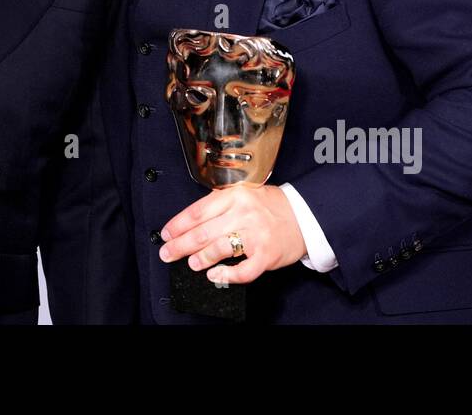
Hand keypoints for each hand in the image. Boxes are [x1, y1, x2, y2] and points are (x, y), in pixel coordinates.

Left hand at [158, 184, 306, 285]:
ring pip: (219, 249)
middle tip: (168, 253)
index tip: (166, 234)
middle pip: (204, 231)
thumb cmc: (270, 206)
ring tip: (191, 264)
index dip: (178, 224)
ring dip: (200, 259)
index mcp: (235, 195)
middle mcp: (244, 213)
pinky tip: (215, 276)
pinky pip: (243, 270)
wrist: (304, 216)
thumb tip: (190, 225)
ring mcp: (256, 235)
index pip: (198, 211)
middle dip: (181, 245)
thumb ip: (220, 206)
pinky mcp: (266, 255)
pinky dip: (226, 276)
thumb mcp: (244, 195)